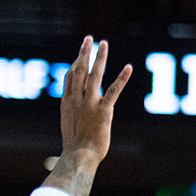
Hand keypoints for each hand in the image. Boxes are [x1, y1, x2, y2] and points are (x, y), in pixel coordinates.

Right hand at [58, 36, 132, 165]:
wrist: (78, 156)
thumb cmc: (75, 145)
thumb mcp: (68, 124)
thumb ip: (72, 111)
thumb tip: (75, 109)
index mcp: (67, 102)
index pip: (70, 77)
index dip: (76, 63)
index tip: (81, 54)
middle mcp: (77, 99)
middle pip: (80, 69)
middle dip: (84, 52)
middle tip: (89, 38)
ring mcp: (90, 103)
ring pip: (95, 74)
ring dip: (100, 57)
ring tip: (103, 43)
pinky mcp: (104, 110)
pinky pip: (114, 91)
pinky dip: (122, 78)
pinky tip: (128, 67)